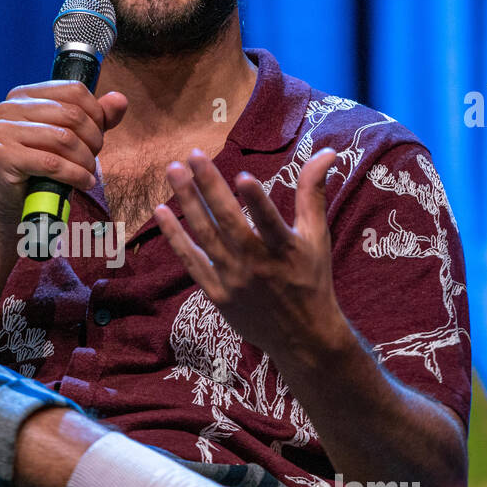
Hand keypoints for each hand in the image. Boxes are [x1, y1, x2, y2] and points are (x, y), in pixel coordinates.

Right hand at [0, 81, 127, 244]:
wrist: (13, 208)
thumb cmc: (41, 171)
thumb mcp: (72, 140)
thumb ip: (96, 118)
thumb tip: (120, 99)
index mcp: (24, 95)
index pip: (74, 90)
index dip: (96, 115)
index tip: (97, 138)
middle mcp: (9, 107)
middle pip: (72, 114)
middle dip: (93, 140)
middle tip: (92, 160)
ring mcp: (2, 130)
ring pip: (64, 138)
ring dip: (85, 161)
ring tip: (88, 174)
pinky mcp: (3, 156)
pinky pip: (52, 163)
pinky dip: (75, 175)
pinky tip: (83, 184)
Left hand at [153, 147, 347, 367]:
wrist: (302, 336)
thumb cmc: (311, 278)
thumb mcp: (316, 235)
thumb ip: (312, 192)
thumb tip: (326, 150)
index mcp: (285, 249)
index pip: (270, 222)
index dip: (257, 201)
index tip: (242, 176)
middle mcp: (257, 265)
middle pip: (228, 224)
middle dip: (210, 188)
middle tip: (193, 155)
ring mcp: (234, 281)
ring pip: (205, 237)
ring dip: (187, 203)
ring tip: (173, 170)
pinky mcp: (217, 294)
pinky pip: (191, 261)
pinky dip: (175, 237)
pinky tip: (160, 210)